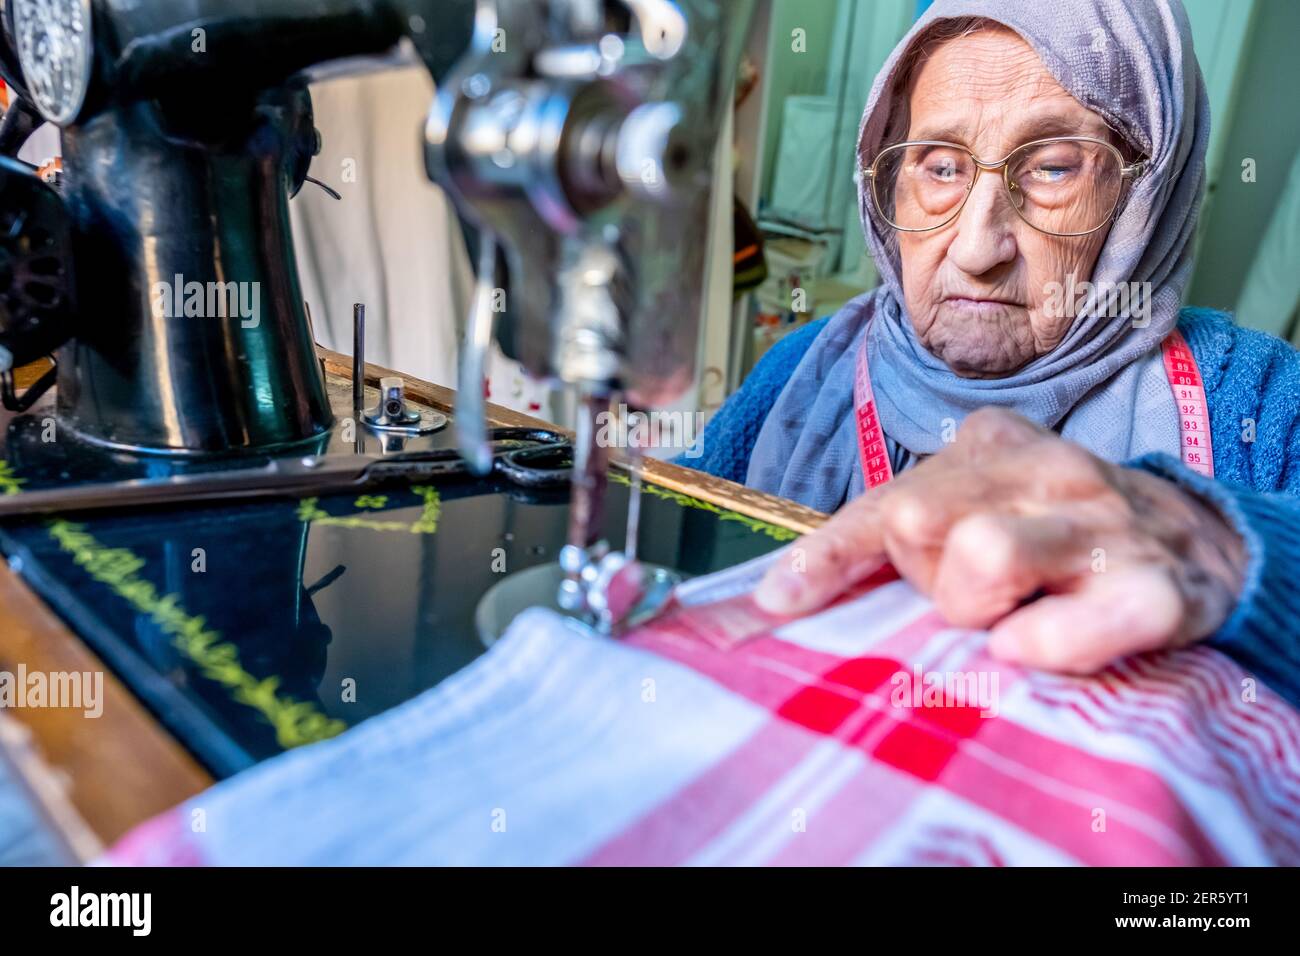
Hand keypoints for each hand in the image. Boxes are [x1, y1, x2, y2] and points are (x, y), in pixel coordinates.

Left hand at [755, 408, 1247, 673]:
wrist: (1202, 547)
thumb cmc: (1060, 535)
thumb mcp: (982, 509)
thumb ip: (903, 535)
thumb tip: (785, 591)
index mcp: (990, 447)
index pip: (885, 502)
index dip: (824, 556)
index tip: (775, 602)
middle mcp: (1045, 470)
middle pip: (917, 520)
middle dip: (925, 577)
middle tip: (969, 596)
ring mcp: (1101, 524)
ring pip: (982, 555)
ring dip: (977, 610)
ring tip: (1011, 617)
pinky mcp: (1155, 590)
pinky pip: (1064, 630)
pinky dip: (1041, 647)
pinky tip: (1039, 645)